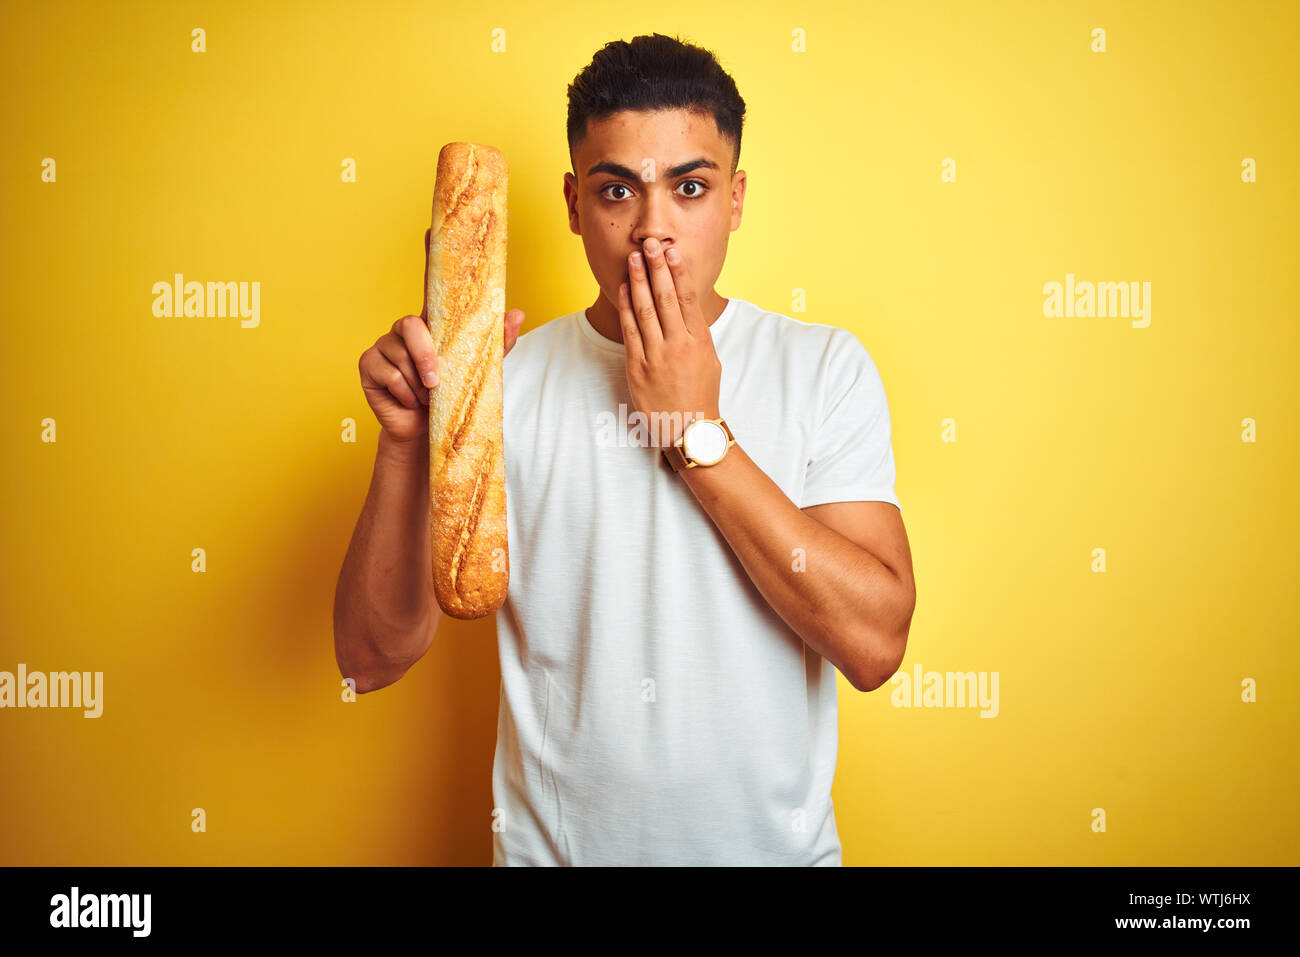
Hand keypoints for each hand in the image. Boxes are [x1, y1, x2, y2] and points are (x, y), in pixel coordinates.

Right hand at [359, 227, 524, 444]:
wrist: (426, 435)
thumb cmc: (451, 400)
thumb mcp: (477, 373)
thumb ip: (496, 345)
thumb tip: (517, 313)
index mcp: (433, 324)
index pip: (430, 282)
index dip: (430, 254)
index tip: (432, 228)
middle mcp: (406, 328)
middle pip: (411, 325)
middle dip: (426, 356)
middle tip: (437, 382)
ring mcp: (384, 344)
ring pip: (400, 356)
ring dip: (418, 384)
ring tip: (426, 397)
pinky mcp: (369, 364)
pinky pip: (387, 373)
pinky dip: (403, 393)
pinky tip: (408, 401)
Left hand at [616, 236, 721, 446]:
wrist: (689, 430)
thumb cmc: (702, 395)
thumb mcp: (711, 361)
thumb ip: (698, 334)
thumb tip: (688, 308)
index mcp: (700, 342)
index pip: (688, 299)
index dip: (679, 273)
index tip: (671, 252)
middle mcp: (678, 346)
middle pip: (665, 299)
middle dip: (656, 268)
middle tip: (649, 245)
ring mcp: (656, 357)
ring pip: (645, 311)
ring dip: (638, 281)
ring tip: (634, 259)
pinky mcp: (637, 369)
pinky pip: (630, 332)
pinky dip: (625, 308)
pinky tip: (624, 289)